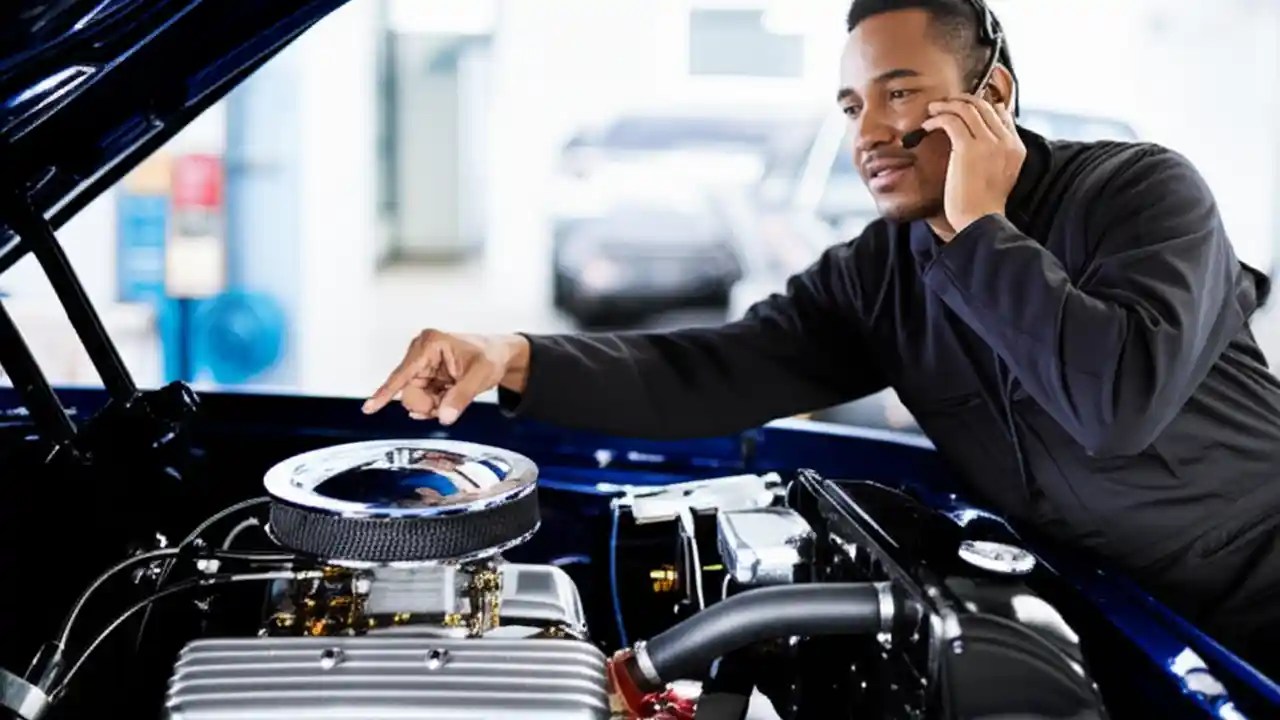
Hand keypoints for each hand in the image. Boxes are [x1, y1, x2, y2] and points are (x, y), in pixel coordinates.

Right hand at [362, 331, 529, 424]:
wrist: (500, 356)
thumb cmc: (491, 356)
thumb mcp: (480, 376)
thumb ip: (461, 397)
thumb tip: (443, 417)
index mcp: (430, 344)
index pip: (403, 373)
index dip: (386, 392)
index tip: (369, 407)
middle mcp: (421, 353)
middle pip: (410, 392)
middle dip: (428, 404)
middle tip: (450, 403)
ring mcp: (422, 366)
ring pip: (415, 399)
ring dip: (433, 405)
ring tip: (454, 396)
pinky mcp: (426, 376)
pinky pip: (423, 399)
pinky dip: (436, 404)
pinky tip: (448, 398)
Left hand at [921, 94, 1025, 235]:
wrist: (979, 221)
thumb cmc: (981, 206)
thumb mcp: (998, 176)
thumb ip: (993, 156)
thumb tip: (975, 140)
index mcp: (1016, 148)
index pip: (1002, 113)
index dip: (980, 106)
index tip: (961, 109)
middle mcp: (1006, 142)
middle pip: (985, 105)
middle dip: (962, 100)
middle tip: (944, 104)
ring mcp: (989, 143)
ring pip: (968, 108)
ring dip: (947, 105)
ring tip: (933, 109)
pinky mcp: (968, 148)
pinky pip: (952, 120)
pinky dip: (937, 118)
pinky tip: (927, 126)